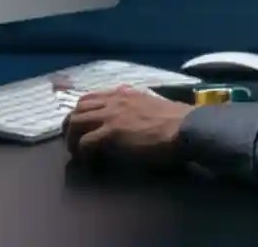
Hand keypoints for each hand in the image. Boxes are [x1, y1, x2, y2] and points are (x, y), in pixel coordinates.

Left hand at [63, 86, 194, 167]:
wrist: (186, 128)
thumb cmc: (178, 120)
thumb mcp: (154, 103)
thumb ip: (139, 101)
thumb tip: (133, 100)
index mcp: (125, 94)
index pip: (91, 97)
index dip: (82, 112)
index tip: (83, 126)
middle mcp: (114, 100)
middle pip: (78, 108)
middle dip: (70, 126)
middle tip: (73, 141)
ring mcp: (111, 116)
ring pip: (76, 122)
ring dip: (72, 140)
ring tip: (77, 154)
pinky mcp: (111, 133)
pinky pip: (85, 143)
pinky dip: (83, 154)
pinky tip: (90, 164)